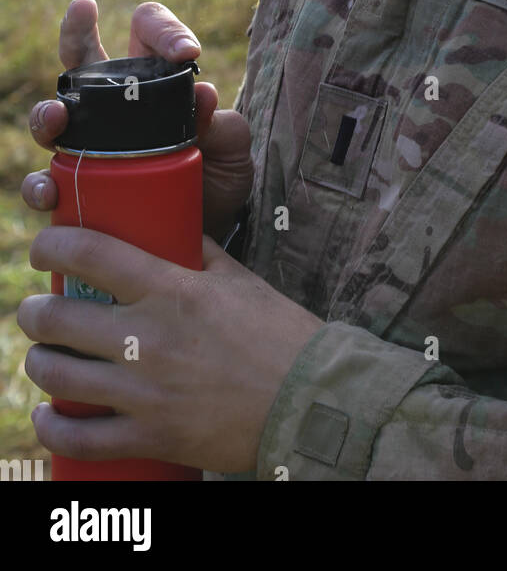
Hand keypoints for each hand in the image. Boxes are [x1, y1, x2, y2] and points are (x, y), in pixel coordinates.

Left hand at [18, 227, 323, 472]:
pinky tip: (49, 414)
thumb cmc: (280, 334)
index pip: (90, 254)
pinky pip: (78, 437)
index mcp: (172, 289)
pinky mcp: (150, 435)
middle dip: (34, 312)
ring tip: (44, 355)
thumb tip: (171, 231)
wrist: (310, 401)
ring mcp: (145, 391)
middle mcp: (149, 338)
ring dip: (39, 362)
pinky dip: (52, 426)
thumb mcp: (238, 279)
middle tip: (36, 310)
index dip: (52, 246)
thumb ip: (198, 254)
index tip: (44, 248)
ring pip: (57, 375)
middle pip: (57, 318)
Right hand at [20, 0, 253, 242]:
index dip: (162, 29)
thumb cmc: (218, 182)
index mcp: (155, 81)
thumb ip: (226, 126)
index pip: (147, 33)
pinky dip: (41, 185)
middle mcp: (113, 106)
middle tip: (82, 13)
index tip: (187, 52)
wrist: (206, 236)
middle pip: (82, 56)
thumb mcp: (233, 152)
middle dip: (75, 31)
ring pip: (54, 115)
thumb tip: (205, 95)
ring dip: (48, 112)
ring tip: (57, 118)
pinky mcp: (76, 189)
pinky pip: (45, 183)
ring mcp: (89, 145)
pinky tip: (52, 191)